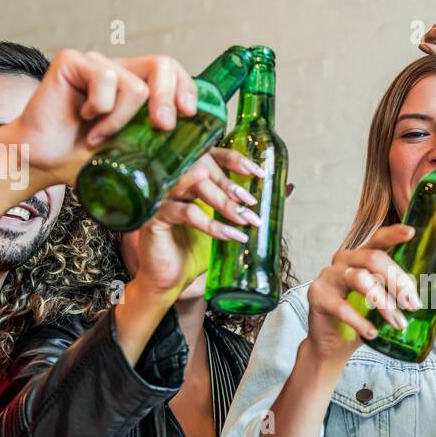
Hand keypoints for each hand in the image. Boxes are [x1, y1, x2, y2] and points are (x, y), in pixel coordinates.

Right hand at [5, 50, 198, 184]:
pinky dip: (101, 109)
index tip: (189, 113)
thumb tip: (200, 172)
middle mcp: (119, 71)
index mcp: (135, 89)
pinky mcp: (73, 61)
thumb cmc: (83, 161)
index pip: (172, 72)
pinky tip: (83, 117)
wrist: (41, 163)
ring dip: (121, 120)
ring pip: (135, 86)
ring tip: (100, 136)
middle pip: (163, 65)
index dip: (186, 88)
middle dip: (169, 98)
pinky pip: (106, 80)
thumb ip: (164, 167)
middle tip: (162, 126)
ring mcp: (96, 64)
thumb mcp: (132, 166)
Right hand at [131, 148, 264, 297]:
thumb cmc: (192, 251)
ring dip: (224, 202)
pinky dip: (211, 224)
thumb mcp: (222, 225)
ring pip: (195, 186)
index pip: (211, 157)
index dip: (234, 160)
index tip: (257, 173)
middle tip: (252, 202)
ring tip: (245, 218)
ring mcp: (162, 197)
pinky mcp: (155, 216)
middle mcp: (174, 182)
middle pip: (203, 167)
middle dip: (231, 185)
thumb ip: (239, 208)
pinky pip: (187, 212)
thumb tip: (281, 195)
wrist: (169, 279)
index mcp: (189, 179)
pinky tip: (230, 235)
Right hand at [305, 226, 421, 363]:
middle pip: (373, 258)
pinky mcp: (317, 296)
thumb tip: (425, 297)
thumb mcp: (382, 302)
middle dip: (397, 281)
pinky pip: (342, 306)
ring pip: (360, 278)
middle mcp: (344, 260)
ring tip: (398, 322)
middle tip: (413, 304)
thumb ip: (396, 293)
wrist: (332, 344)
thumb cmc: (360, 319)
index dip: (393, 234)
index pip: (378, 240)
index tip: (411, 233)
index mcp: (360, 257)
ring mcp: (328, 276)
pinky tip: (372, 333)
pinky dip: (360, 321)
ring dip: (383, 302)